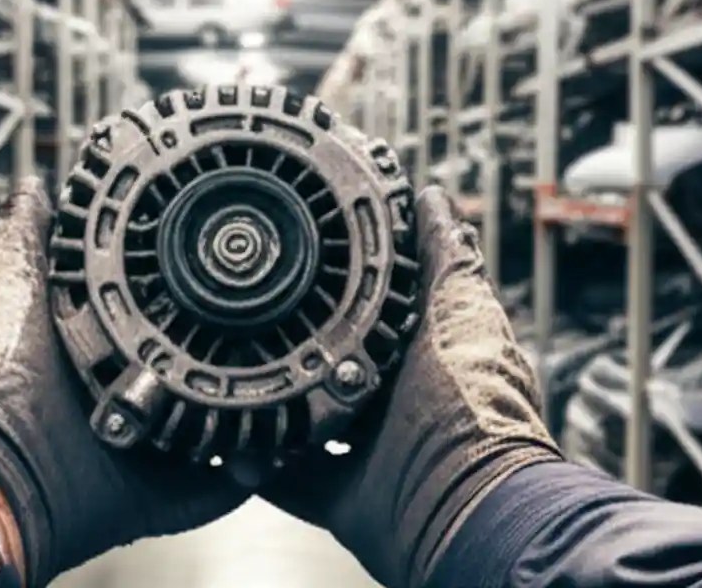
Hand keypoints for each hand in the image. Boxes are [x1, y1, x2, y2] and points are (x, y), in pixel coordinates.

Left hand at [0, 178, 247, 585]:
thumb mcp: (8, 286)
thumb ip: (26, 235)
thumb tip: (37, 185)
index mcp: (97, 352)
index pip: (159, 317)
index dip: (193, 294)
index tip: (229, 267)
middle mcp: (126, 399)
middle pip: (198, 373)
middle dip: (237, 356)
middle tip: (281, 329)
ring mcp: (146, 452)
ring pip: (218, 430)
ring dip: (254, 416)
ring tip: (296, 389)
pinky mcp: (158, 496)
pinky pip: (217, 487)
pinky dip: (248, 475)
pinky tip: (276, 452)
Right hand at [261, 186, 561, 587]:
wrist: (467, 502)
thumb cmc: (475, 409)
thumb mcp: (459, 311)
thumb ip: (445, 257)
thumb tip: (435, 200)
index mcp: (420, 353)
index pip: (369, 312)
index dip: (334, 289)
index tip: (292, 265)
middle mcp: (392, 401)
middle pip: (327, 366)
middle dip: (291, 350)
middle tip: (242, 325)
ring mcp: (367, 450)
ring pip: (302, 423)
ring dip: (268, 409)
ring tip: (226, 382)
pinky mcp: (344, 495)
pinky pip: (289, 480)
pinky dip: (260, 468)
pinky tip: (233, 446)